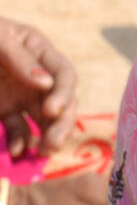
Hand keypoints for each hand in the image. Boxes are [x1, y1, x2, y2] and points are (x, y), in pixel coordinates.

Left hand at [0, 18, 77, 156]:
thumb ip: (21, 59)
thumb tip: (48, 84)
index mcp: (39, 52)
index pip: (64, 74)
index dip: (63, 93)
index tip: (50, 111)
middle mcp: (36, 75)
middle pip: (61, 101)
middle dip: (62, 123)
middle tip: (53, 143)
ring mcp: (21, 94)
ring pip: (44, 119)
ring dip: (48, 137)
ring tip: (43, 153)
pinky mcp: (5, 110)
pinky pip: (18, 129)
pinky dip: (20, 142)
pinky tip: (16, 151)